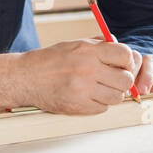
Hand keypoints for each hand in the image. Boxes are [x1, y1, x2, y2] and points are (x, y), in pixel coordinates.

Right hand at [0, 38, 142, 115]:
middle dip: (123, 80)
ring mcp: (83, 89)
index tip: (121, 65)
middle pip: (125, 79)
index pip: (125, 55)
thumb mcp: (74, 44)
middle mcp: (87, 69)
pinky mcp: (78, 106)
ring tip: (100, 90)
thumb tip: (122, 48)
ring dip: (112, 95)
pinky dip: (99, 104)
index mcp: (88, 51)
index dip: (127, 61)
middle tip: (113, 80)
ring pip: (117, 97)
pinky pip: (103, 108)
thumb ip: (99, 45)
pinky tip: (88, 97)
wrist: (25, 78)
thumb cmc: (50, 60)